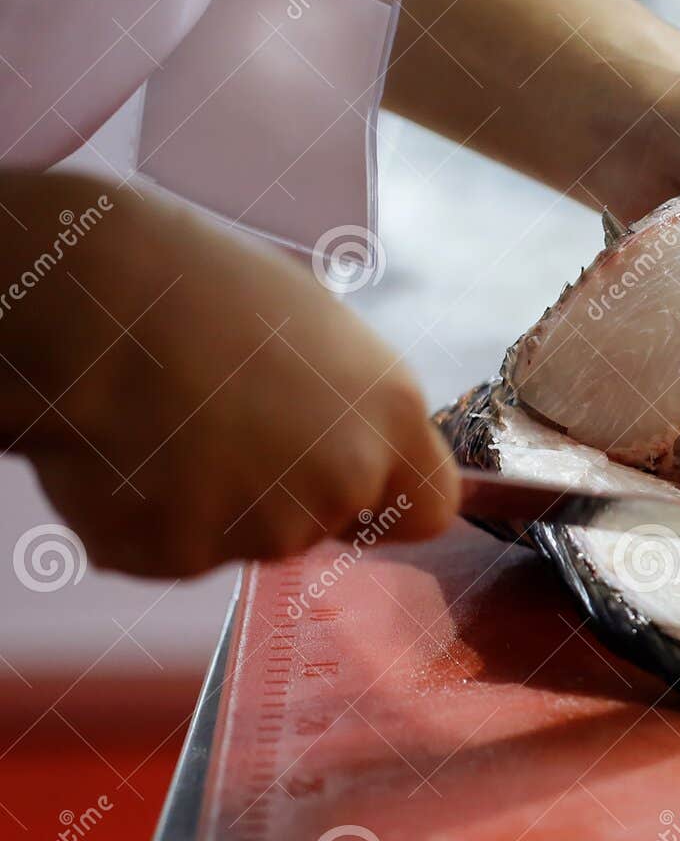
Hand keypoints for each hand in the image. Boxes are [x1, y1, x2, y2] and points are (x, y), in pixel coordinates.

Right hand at [0, 174, 459, 577]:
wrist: (85, 302)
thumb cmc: (195, 286)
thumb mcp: (314, 329)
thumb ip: (346, 402)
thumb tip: (344, 435)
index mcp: (389, 415)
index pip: (433, 507)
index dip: (389, 501)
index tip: (355, 486)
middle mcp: (344, 479)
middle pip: (325, 524)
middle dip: (282, 494)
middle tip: (220, 423)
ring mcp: (265, 526)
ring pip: (245, 539)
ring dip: (210, 501)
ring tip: (164, 421)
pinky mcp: (183, 554)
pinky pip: (171, 549)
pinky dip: (146, 515)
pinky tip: (126, 450)